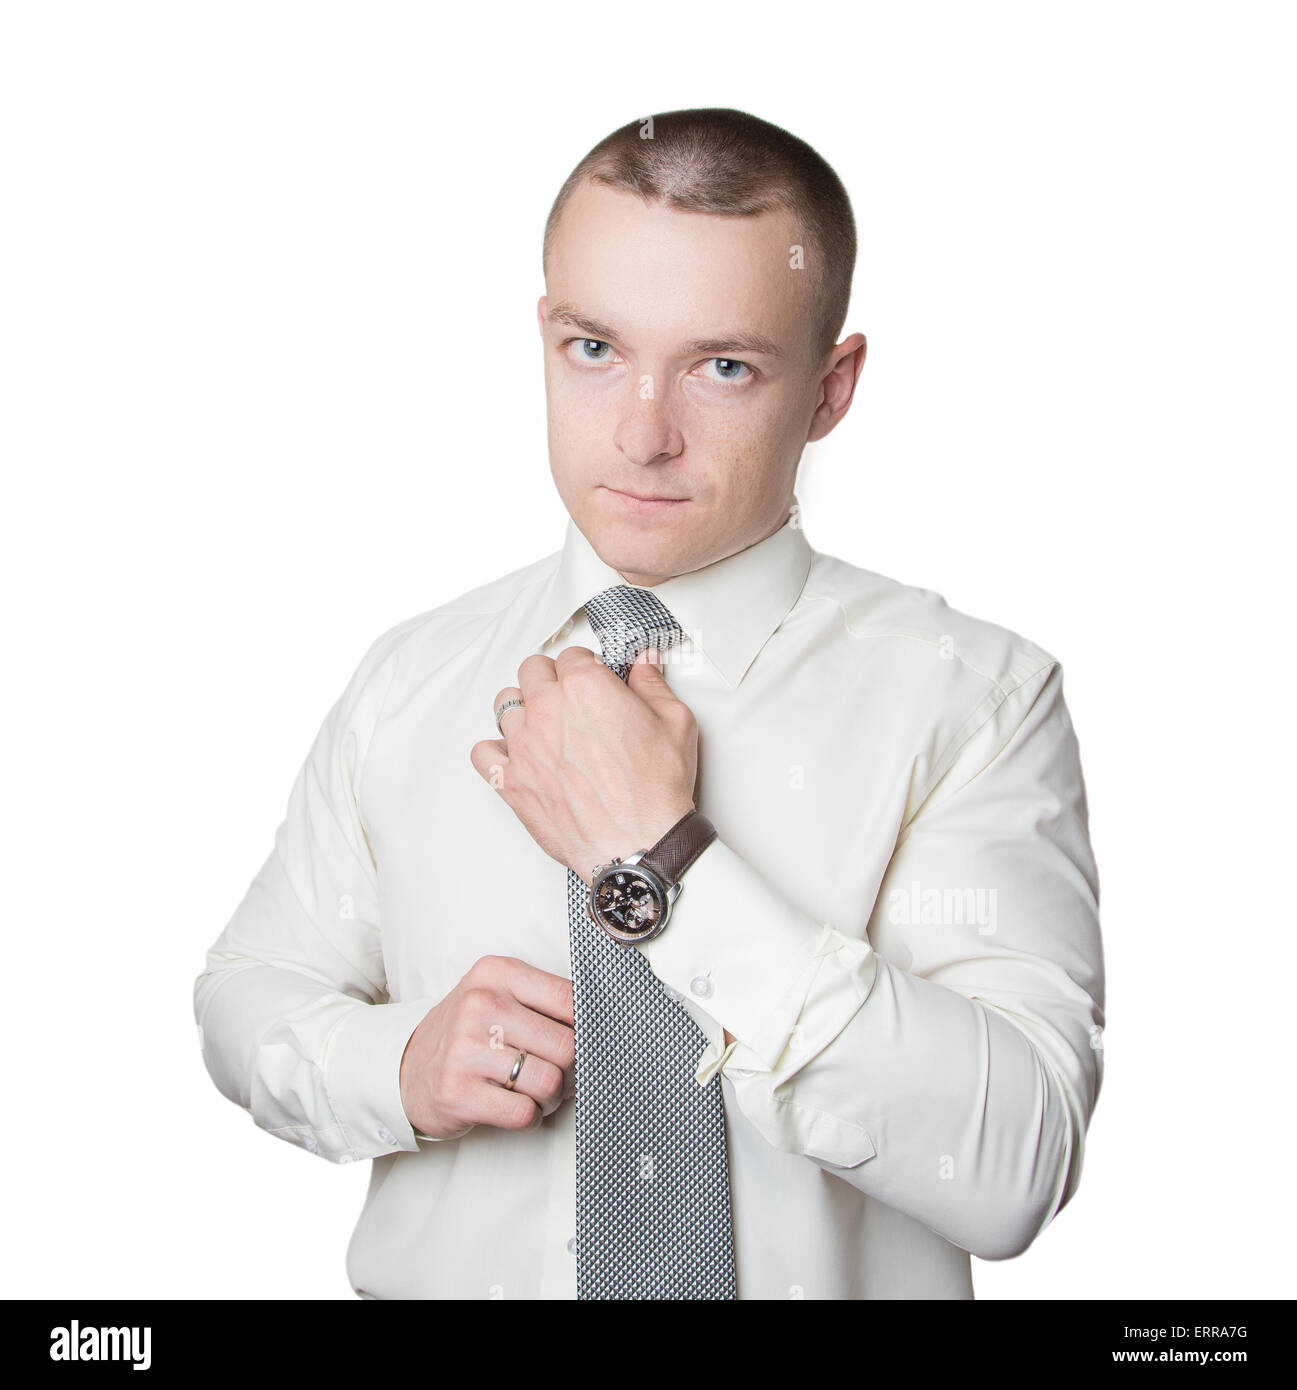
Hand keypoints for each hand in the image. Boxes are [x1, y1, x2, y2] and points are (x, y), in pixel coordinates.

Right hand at [398, 955, 575, 1139]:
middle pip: (566, 1046)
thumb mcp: (498, 994)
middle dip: (571, 1071)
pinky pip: (523, 1113)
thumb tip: (601, 1024)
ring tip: (534, 1092)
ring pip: (549, 1083)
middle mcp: (480, 1005)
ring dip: (551, 1098)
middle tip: (559, 1075)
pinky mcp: (457, 1091)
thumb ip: (544, 1000)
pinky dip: (529, 1118)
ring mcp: (465, 1048)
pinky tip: (513, 1107)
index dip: (588, 1028)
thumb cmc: (466, 1032)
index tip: (585, 1041)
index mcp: (497, 973)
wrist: (405, 1068)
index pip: (569, 998)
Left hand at [471, 646, 697, 883]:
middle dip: (551, 678)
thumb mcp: (675, 723)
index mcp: (585, 687)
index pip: (571, 654)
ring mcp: (524, 745)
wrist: (641, 844)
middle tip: (569, 698)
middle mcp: (548, 710)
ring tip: (544, 726)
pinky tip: (517, 756)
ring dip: (524, 710)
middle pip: (531, 671)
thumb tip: (644, 665)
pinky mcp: (511, 781)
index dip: (586, 666)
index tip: (593, 678)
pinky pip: (482, 752)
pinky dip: (496, 751)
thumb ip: (653, 685)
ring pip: (505, 705)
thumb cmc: (656, 791)